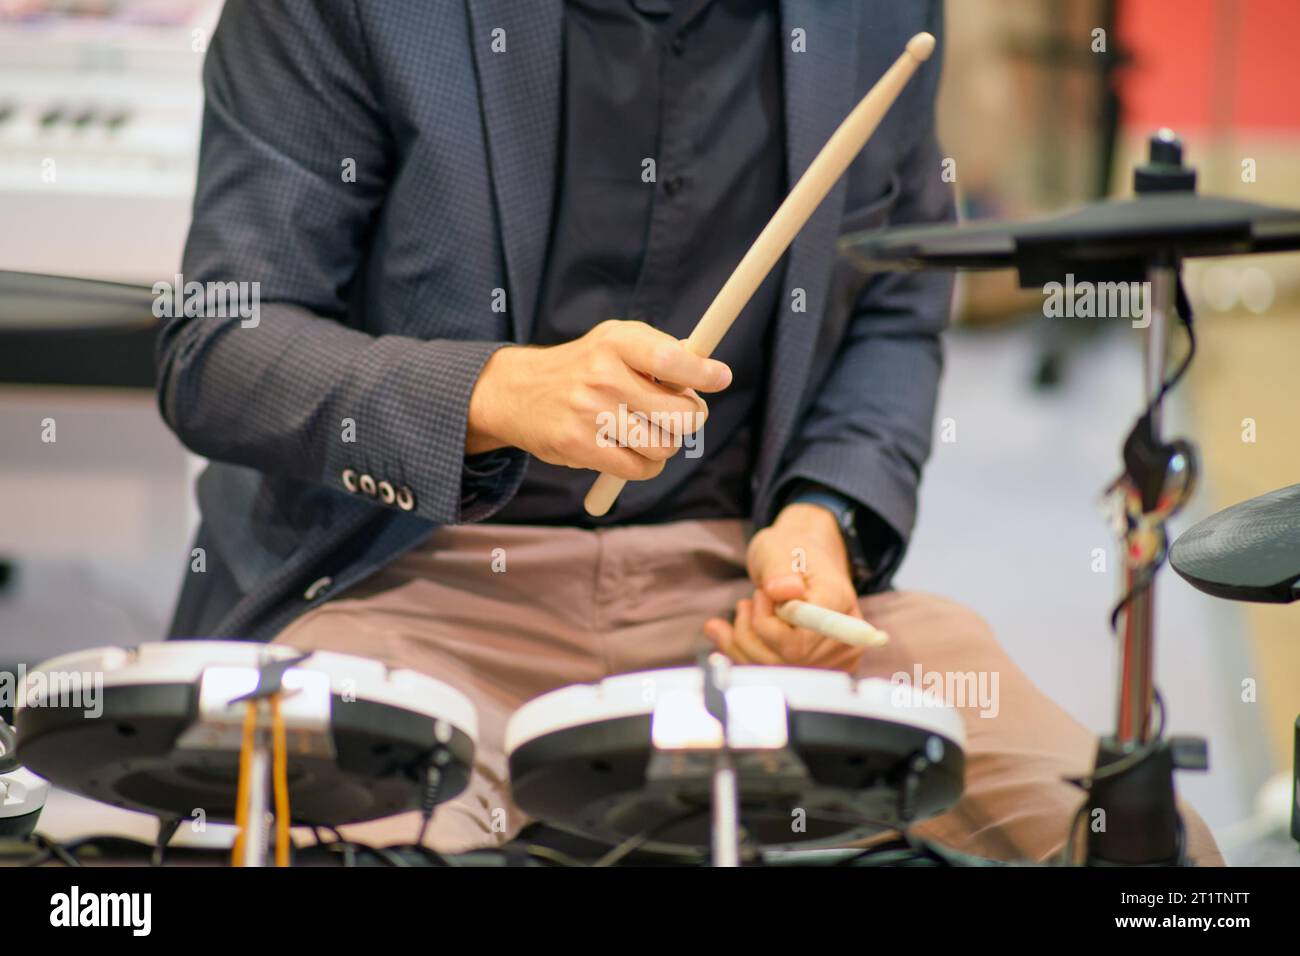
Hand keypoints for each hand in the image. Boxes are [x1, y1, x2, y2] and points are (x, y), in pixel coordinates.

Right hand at [466, 320, 731, 479]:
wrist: (518, 392)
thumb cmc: (584, 366)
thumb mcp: (615, 341)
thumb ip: (661, 352)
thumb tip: (710, 371)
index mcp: (616, 341)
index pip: (670, 359)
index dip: (702, 373)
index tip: (721, 377)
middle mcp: (602, 374)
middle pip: (680, 414)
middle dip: (691, 419)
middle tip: (680, 415)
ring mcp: (589, 412)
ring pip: (665, 446)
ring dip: (666, 444)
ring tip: (648, 431)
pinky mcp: (579, 445)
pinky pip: (640, 469)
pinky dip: (648, 466)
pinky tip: (635, 451)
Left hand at [704, 503, 864, 671]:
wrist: (804, 564)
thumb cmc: (792, 552)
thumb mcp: (779, 549)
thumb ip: (779, 570)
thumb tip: (785, 591)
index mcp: (838, 605)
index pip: (798, 640)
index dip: (767, 624)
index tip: (762, 595)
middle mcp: (843, 640)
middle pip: (784, 659)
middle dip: (750, 631)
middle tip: (748, 602)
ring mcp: (832, 661)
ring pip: (772, 670)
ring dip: (742, 642)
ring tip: (743, 610)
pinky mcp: (816, 671)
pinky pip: (771, 674)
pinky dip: (742, 653)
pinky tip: (727, 632)